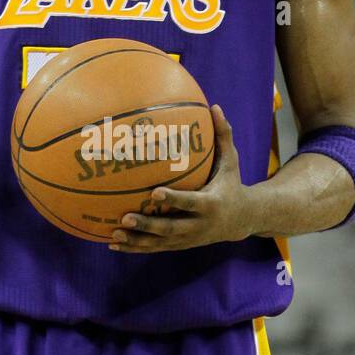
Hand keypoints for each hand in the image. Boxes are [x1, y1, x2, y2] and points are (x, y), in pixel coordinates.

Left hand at [109, 105, 257, 252]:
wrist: (241, 220)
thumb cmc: (232, 184)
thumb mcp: (232, 162)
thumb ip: (223, 136)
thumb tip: (215, 106)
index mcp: (210, 204)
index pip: (190, 202)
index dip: (173, 199)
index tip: (153, 192)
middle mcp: (198, 225)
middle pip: (170, 228)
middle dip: (148, 225)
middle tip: (125, 218)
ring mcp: (188, 239)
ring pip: (159, 243)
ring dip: (136, 240)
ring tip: (113, 236)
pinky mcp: (180, 245)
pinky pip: (155, 248)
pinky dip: (135, 247)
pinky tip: (113, 245)